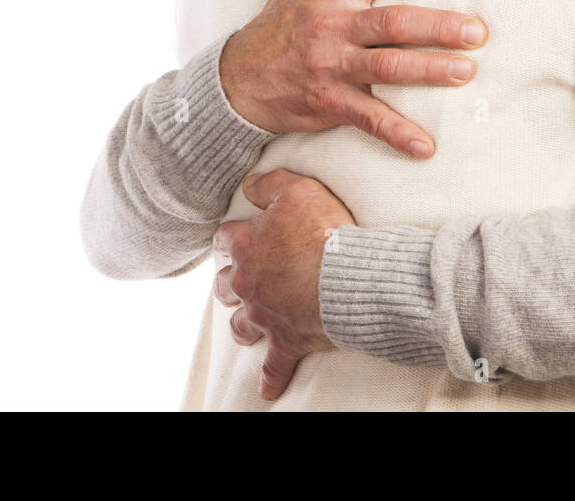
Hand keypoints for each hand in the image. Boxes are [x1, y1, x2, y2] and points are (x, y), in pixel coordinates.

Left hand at [212, 170, 353, 400]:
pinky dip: (270, 378)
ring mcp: (264, 314)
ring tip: (247, 323)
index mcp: (247, 245)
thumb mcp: (300, 189)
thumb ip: (271, 185)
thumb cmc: (326, 230)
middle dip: (230, 280)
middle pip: (225, 284)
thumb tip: (249, 186)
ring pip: (240, 323)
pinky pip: (273, 367)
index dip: (233, 235)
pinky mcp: (286, 340)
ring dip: (243, 322)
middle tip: (241, 277)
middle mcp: (248, 282)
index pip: (225, 238)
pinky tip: (266, 389)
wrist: (349, 276)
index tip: (240, 235)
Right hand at [218, 0, 488, 156]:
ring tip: (467, 72)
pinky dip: (397, 133)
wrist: (236, 79)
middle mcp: (335, 26)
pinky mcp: (330, 103)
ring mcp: (333, 66)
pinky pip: (369, 118)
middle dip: (438, 25)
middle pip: (394, 21)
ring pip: (388, 66)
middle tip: (477, 31)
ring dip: (430, 71)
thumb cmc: (276, 24)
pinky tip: (426, 146)